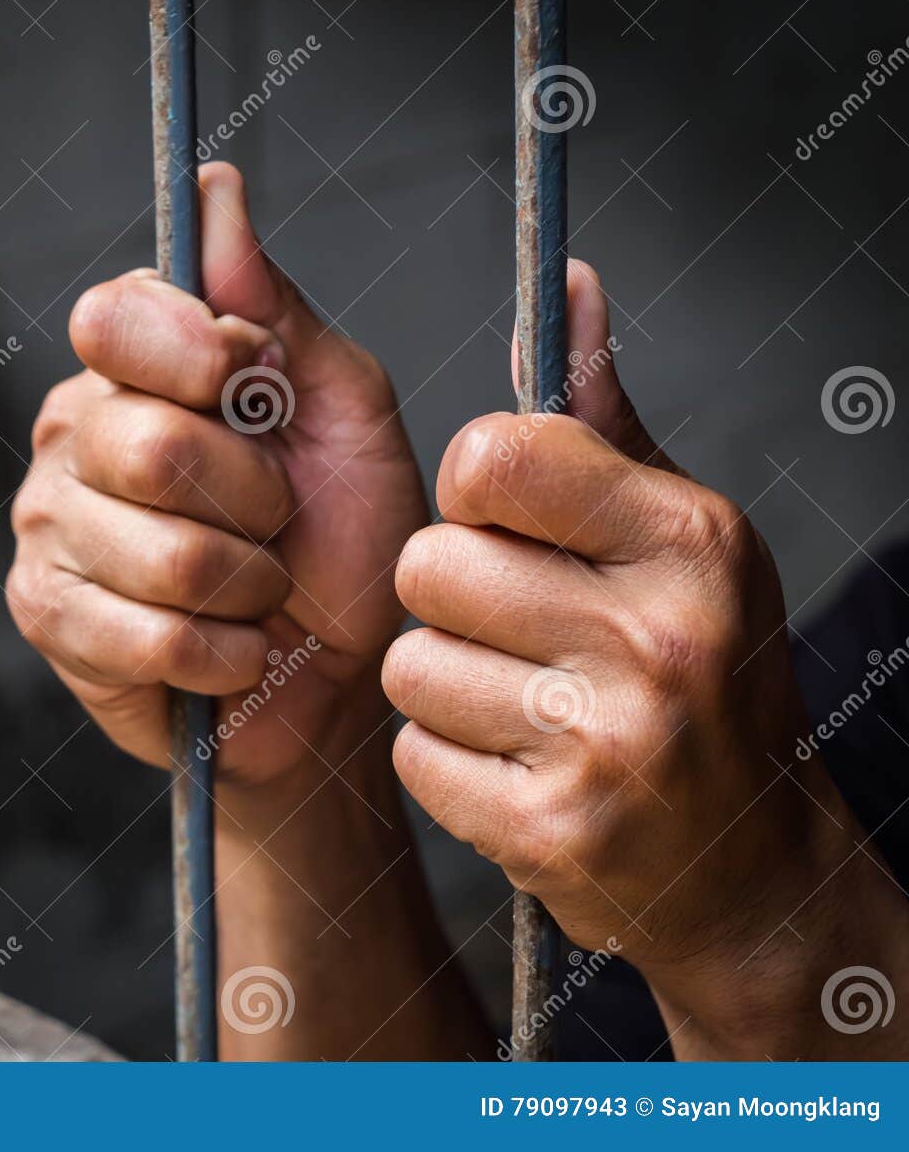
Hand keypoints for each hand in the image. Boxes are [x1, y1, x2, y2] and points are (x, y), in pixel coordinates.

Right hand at [7, 163, 426, 786]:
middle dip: (255, 499)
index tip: (255, 391)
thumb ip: (276, 310)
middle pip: (152, 446)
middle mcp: (71, 436)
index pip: (115, 318)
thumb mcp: (341, 411)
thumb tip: (215, 193)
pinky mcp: (49, 620)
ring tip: (254, 591)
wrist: (337, 685)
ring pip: (165, 553)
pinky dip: (227, 652)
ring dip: (249, 585)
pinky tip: (233, 651)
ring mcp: (48, 530)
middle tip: (273, 522)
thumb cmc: (344, 544)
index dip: (200, 358)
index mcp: (131, 370)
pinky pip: (153, 634)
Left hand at [383, 260, 908, 1056]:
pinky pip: (412, 751)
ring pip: (407, 662)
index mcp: (689, 540)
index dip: (473, 491)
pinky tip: (514, 761)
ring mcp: (606, 742)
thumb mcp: (678, 537)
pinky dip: (444, 758)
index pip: (491, 458)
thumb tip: (564, 284)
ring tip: (519, 700)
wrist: (745, 867)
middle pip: (427, 564)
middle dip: (449, 595)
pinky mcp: (549, 828)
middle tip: (514, 628)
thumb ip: (603, 419)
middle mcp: (658, 638)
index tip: (508, 525)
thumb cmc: (701, 678)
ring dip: (442, 681)